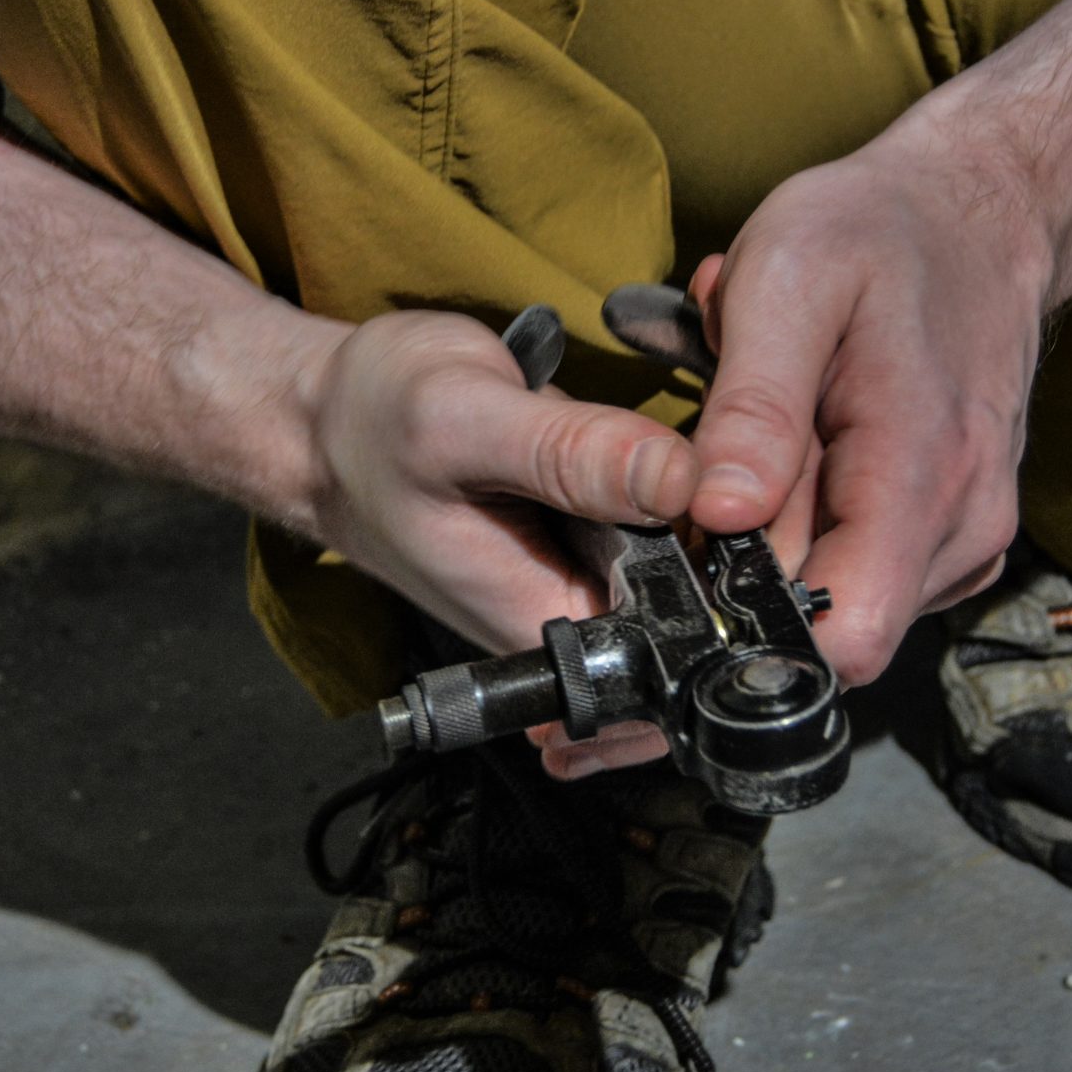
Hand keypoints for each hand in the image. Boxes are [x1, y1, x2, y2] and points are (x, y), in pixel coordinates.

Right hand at [307, 309, 697, 654]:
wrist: (330, 419)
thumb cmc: (372, 426)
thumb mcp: (463, 421)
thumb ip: (570, 454)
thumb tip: (680, 479)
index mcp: (545, 632)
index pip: (681, 652)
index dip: (730, 587)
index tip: (741, 510)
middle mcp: (576, 629)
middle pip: (703, 612)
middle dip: (731, 544)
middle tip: (723, 465)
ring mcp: (588, 591)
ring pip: (696, 572)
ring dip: (714, 516)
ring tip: (690, 454)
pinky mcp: (595, 553)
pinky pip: (670, 537)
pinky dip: (687, 497)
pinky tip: (672, 456)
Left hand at [688, 99, 1051, 686]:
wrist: (975, 215)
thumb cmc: (878, 235)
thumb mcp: (789, 280)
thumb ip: (753, 406)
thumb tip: (717, 516)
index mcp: (922, 478)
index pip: (846, 639)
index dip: (753, 621)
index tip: (702, 553)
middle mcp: (961, 529)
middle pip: (827, 626)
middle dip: (753, 565)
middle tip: (733, 459)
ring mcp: (965, 539)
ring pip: (839, 603)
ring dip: (783, 541)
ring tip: (779, 442)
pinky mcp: (953, 538)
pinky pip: (863, 573)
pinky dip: (818, 528)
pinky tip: (813, 455)